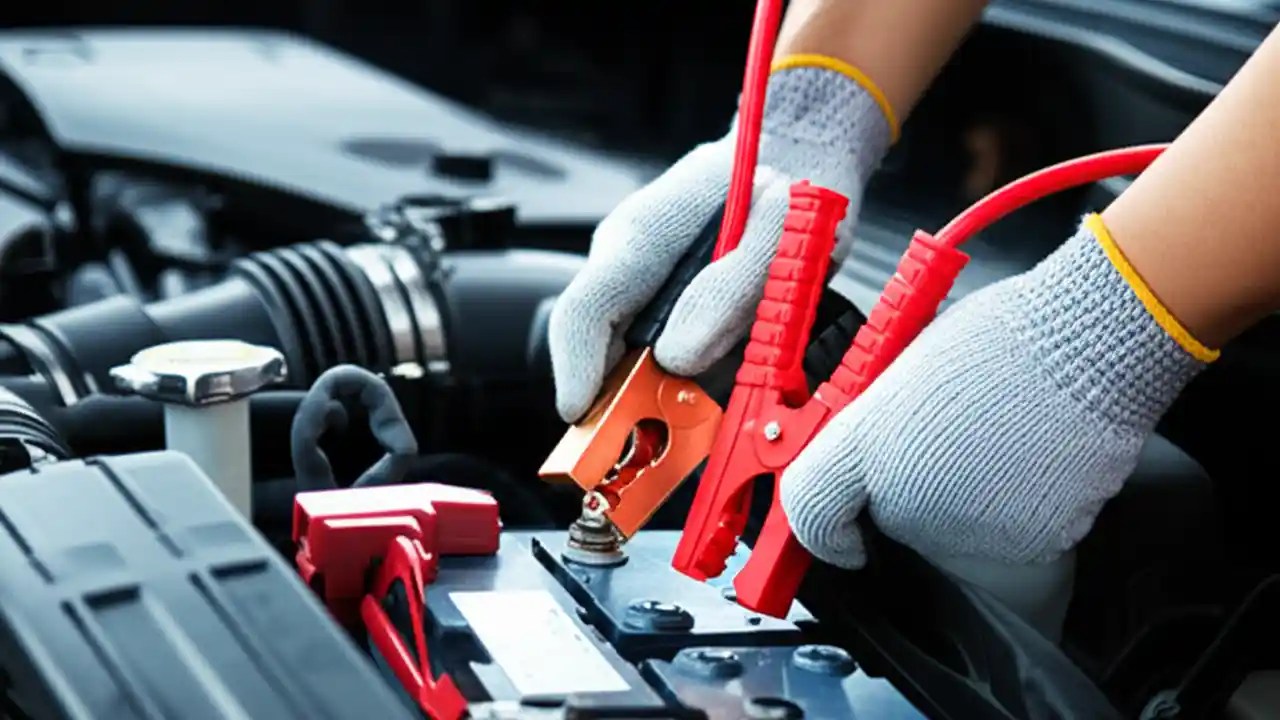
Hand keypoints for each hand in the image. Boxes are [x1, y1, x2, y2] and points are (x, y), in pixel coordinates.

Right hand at [547, 61, 893, 422]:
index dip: (577, 372)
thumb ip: (730, 291)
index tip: (583, 417)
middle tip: (661, 437)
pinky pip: (666, 355)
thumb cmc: (790, 184)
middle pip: (601, 347)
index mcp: (642, 237)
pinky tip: (727, 378)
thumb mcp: (780, 231)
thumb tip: (679, 356)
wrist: (799, 157)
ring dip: (667, 392)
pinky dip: (692, 381)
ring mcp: (646, 283)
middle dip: (624, 399)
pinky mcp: (669, 303)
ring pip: (636, 358)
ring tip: (714, 400)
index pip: (584, 312)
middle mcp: (630, 262)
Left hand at [779, 215, 1212, 569]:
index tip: (841, 537)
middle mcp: (903, 495)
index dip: (823, 532)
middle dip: (915, 492)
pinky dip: (1019, 512)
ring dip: (970, 503)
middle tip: (956, 443)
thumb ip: (878, 421)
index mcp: (866, 442)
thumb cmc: (1003, 337)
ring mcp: (960, 528)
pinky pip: (1006, 542)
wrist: (1087, 347)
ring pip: (950, 535)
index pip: (811, 511)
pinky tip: (1034, 463)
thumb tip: (870, 446)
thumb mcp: (911, 364)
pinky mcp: (1019, 548)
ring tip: (1003, 444)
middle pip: (891, 520)